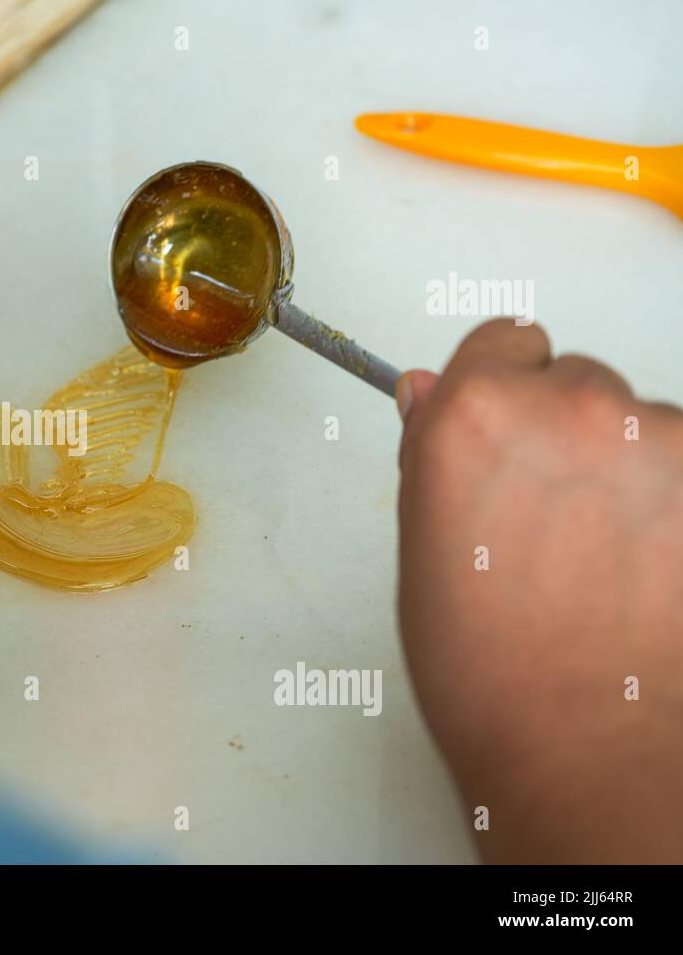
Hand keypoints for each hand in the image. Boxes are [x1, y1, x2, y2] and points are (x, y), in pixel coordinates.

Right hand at [396, 318, 682, 862]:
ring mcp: (658, 438)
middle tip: (556, 517)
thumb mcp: (425, 544)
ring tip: (608, 556)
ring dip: (632, 468)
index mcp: (475, 413)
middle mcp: (570, 405)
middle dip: (569, 433)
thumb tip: (431, 392)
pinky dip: (676, 502)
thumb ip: (433, 449)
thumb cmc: (490, 663)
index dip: (505, 389)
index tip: (512, 434)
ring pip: (643, 424)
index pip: (505, 340)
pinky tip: (652, 564)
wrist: (586, 743)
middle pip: (578, 381)